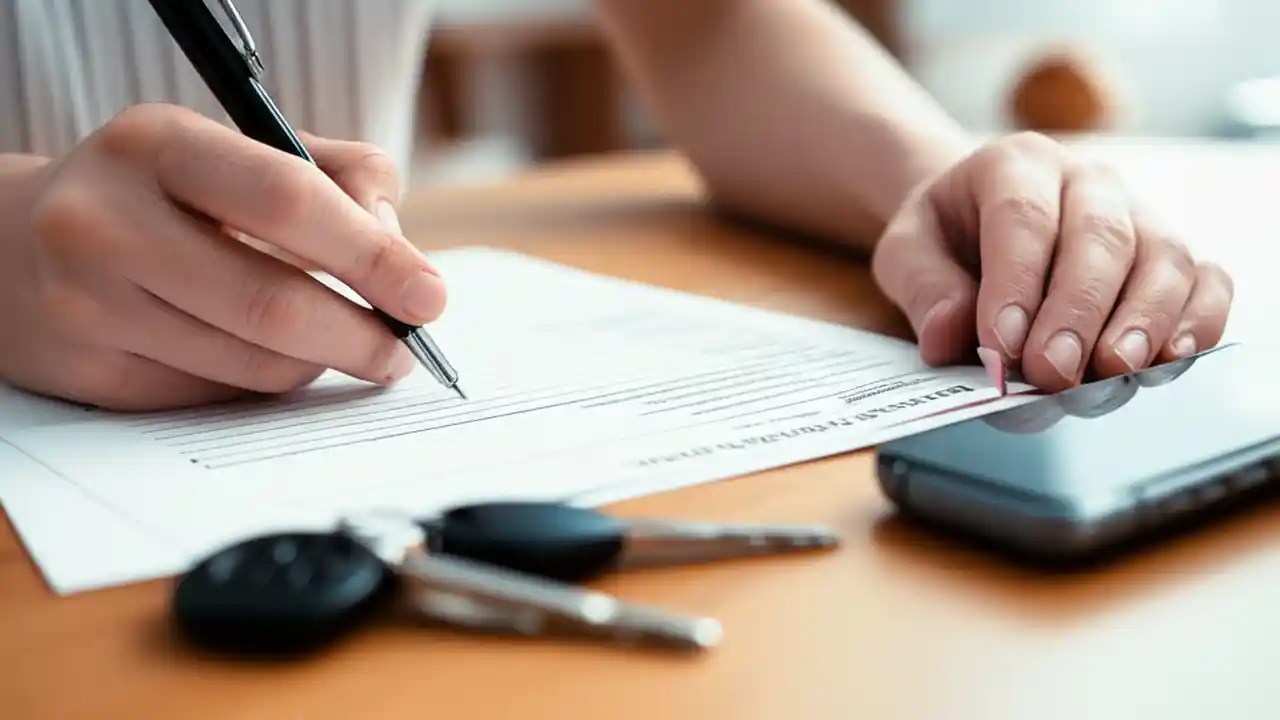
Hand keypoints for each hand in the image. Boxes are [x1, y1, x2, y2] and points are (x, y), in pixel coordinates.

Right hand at [0, 104, 445, 410]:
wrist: (14, 241)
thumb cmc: (158, 191)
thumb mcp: (233, 149)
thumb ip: (336, 177)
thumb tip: (400, 252)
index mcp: (156, 145)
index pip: (288, 201)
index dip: (373, 256)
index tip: (429, 295)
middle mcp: (106, 222)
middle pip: (271, 304)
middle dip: (361, 336)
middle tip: (403, 350)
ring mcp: (87, 305)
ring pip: (250, 364)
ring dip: (319, 363)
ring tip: (346, 346)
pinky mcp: (86, 373)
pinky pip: (215, 396)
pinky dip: (265, 383)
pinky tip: (270, 357)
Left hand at [871, 132, 1232, 391]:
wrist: (979, 220)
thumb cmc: (946, 236)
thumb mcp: (906, 249)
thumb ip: (922, 287)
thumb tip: (949, 335)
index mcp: (1016, 164)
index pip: (1023, 218)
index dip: (1016, 284)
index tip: (1001, 346)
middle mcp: (1088, 180)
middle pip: (1101, 237)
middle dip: (1078, 311)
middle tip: (1052, 371)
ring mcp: (1138, 214)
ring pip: (1162, 257)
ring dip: (1143, 320)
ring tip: (1112, 370)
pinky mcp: (1170, 254)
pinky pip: (1205, 279)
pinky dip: (1198, 319)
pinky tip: (1170, 358)